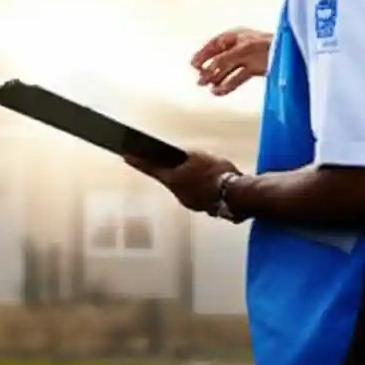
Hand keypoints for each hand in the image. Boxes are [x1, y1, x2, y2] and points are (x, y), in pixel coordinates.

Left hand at [125, 150, 240, 213]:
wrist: (239, 194)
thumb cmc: (219, 174)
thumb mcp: (199, 156)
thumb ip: (185, 156)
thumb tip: (179, 156)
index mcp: (174, 181)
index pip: (151, 169)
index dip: (138, 162)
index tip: (126, 156)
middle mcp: (179, 195)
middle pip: (170, 179)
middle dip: (174, 170)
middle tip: (180, 163)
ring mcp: (192, 203)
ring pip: (186, 188)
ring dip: (191, 180)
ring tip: (206, 172)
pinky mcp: (205, 208)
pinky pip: (199, 195)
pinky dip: (202, 188)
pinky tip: (213, 183)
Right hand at [191, 27, 272, 95]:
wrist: (290, 52)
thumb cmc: (270, 43)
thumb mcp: (243, 49)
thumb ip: (225, 59)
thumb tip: (209, 69)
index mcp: (236, 36)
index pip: (214, 45)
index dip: (203, 54)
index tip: (193, 64)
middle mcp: (240, 46)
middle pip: (219, 59)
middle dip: (208, 69)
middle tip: (199, 80)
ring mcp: (247, 58)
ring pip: (227, 70)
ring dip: (217, 78)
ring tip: (208, 88)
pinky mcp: (254, 69)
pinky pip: (237, 78)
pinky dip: (228, 85)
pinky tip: (219, 92)